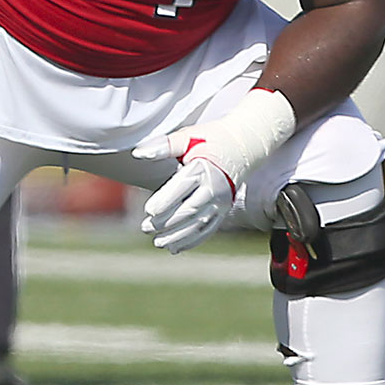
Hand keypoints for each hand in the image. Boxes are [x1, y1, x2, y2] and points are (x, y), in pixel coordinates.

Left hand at [131, 88, 296, 253]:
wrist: (246, 144)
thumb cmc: (211, 138)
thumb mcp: (187, 136)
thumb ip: (163, 145)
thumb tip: (138, 154)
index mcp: (204, 169)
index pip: (182, 187)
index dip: (165, 200)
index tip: (148, 211)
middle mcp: (215, 188)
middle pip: (189, 209)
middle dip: (167, 221)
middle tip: (145, 228)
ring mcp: (222, 201)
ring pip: (199, 224)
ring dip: (178, 236)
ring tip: (158, 243)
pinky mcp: (225, 209)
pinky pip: (208, 229)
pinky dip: (192, 240)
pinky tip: (174, 248)